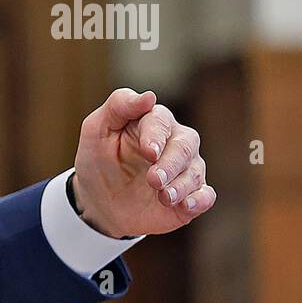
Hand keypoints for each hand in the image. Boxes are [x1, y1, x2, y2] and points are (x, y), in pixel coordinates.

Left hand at [71, 88, 215, 237]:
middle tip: (154, 179)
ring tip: (163, 197)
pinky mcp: (190, 195)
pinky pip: (205, 196)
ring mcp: (185, 170)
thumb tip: (149, 96)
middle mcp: (175, 143)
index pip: (160, 121)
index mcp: (153, 123)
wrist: (98, 201)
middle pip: (184, 145)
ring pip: (195, 172)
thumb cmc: (98, 159)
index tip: (148, 151)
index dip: (156, 135)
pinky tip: (185, 206)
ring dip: (181, 186)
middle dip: (170, 163)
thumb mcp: (96, 130)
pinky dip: (199, 200)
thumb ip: (119, 106)